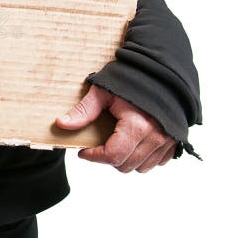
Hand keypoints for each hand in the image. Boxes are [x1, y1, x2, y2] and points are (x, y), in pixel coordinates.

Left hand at [55, 84, 176, 172]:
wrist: (161, 70)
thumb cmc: (132, 78)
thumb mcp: (103, 91)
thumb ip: (84, 111)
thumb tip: (62, 124)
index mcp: (137, 125)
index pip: (113, 155)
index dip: (94, 156)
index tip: (83, 151)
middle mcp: (156, 136)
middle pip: (126, 165)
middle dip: (108, 158)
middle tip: (98, 145)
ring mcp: (168, 140)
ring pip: (142, 167)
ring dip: (126, 160)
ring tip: (116, 143)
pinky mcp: (175, 141)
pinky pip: (158, 161)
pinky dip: (144, 158)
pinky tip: (133, 143)